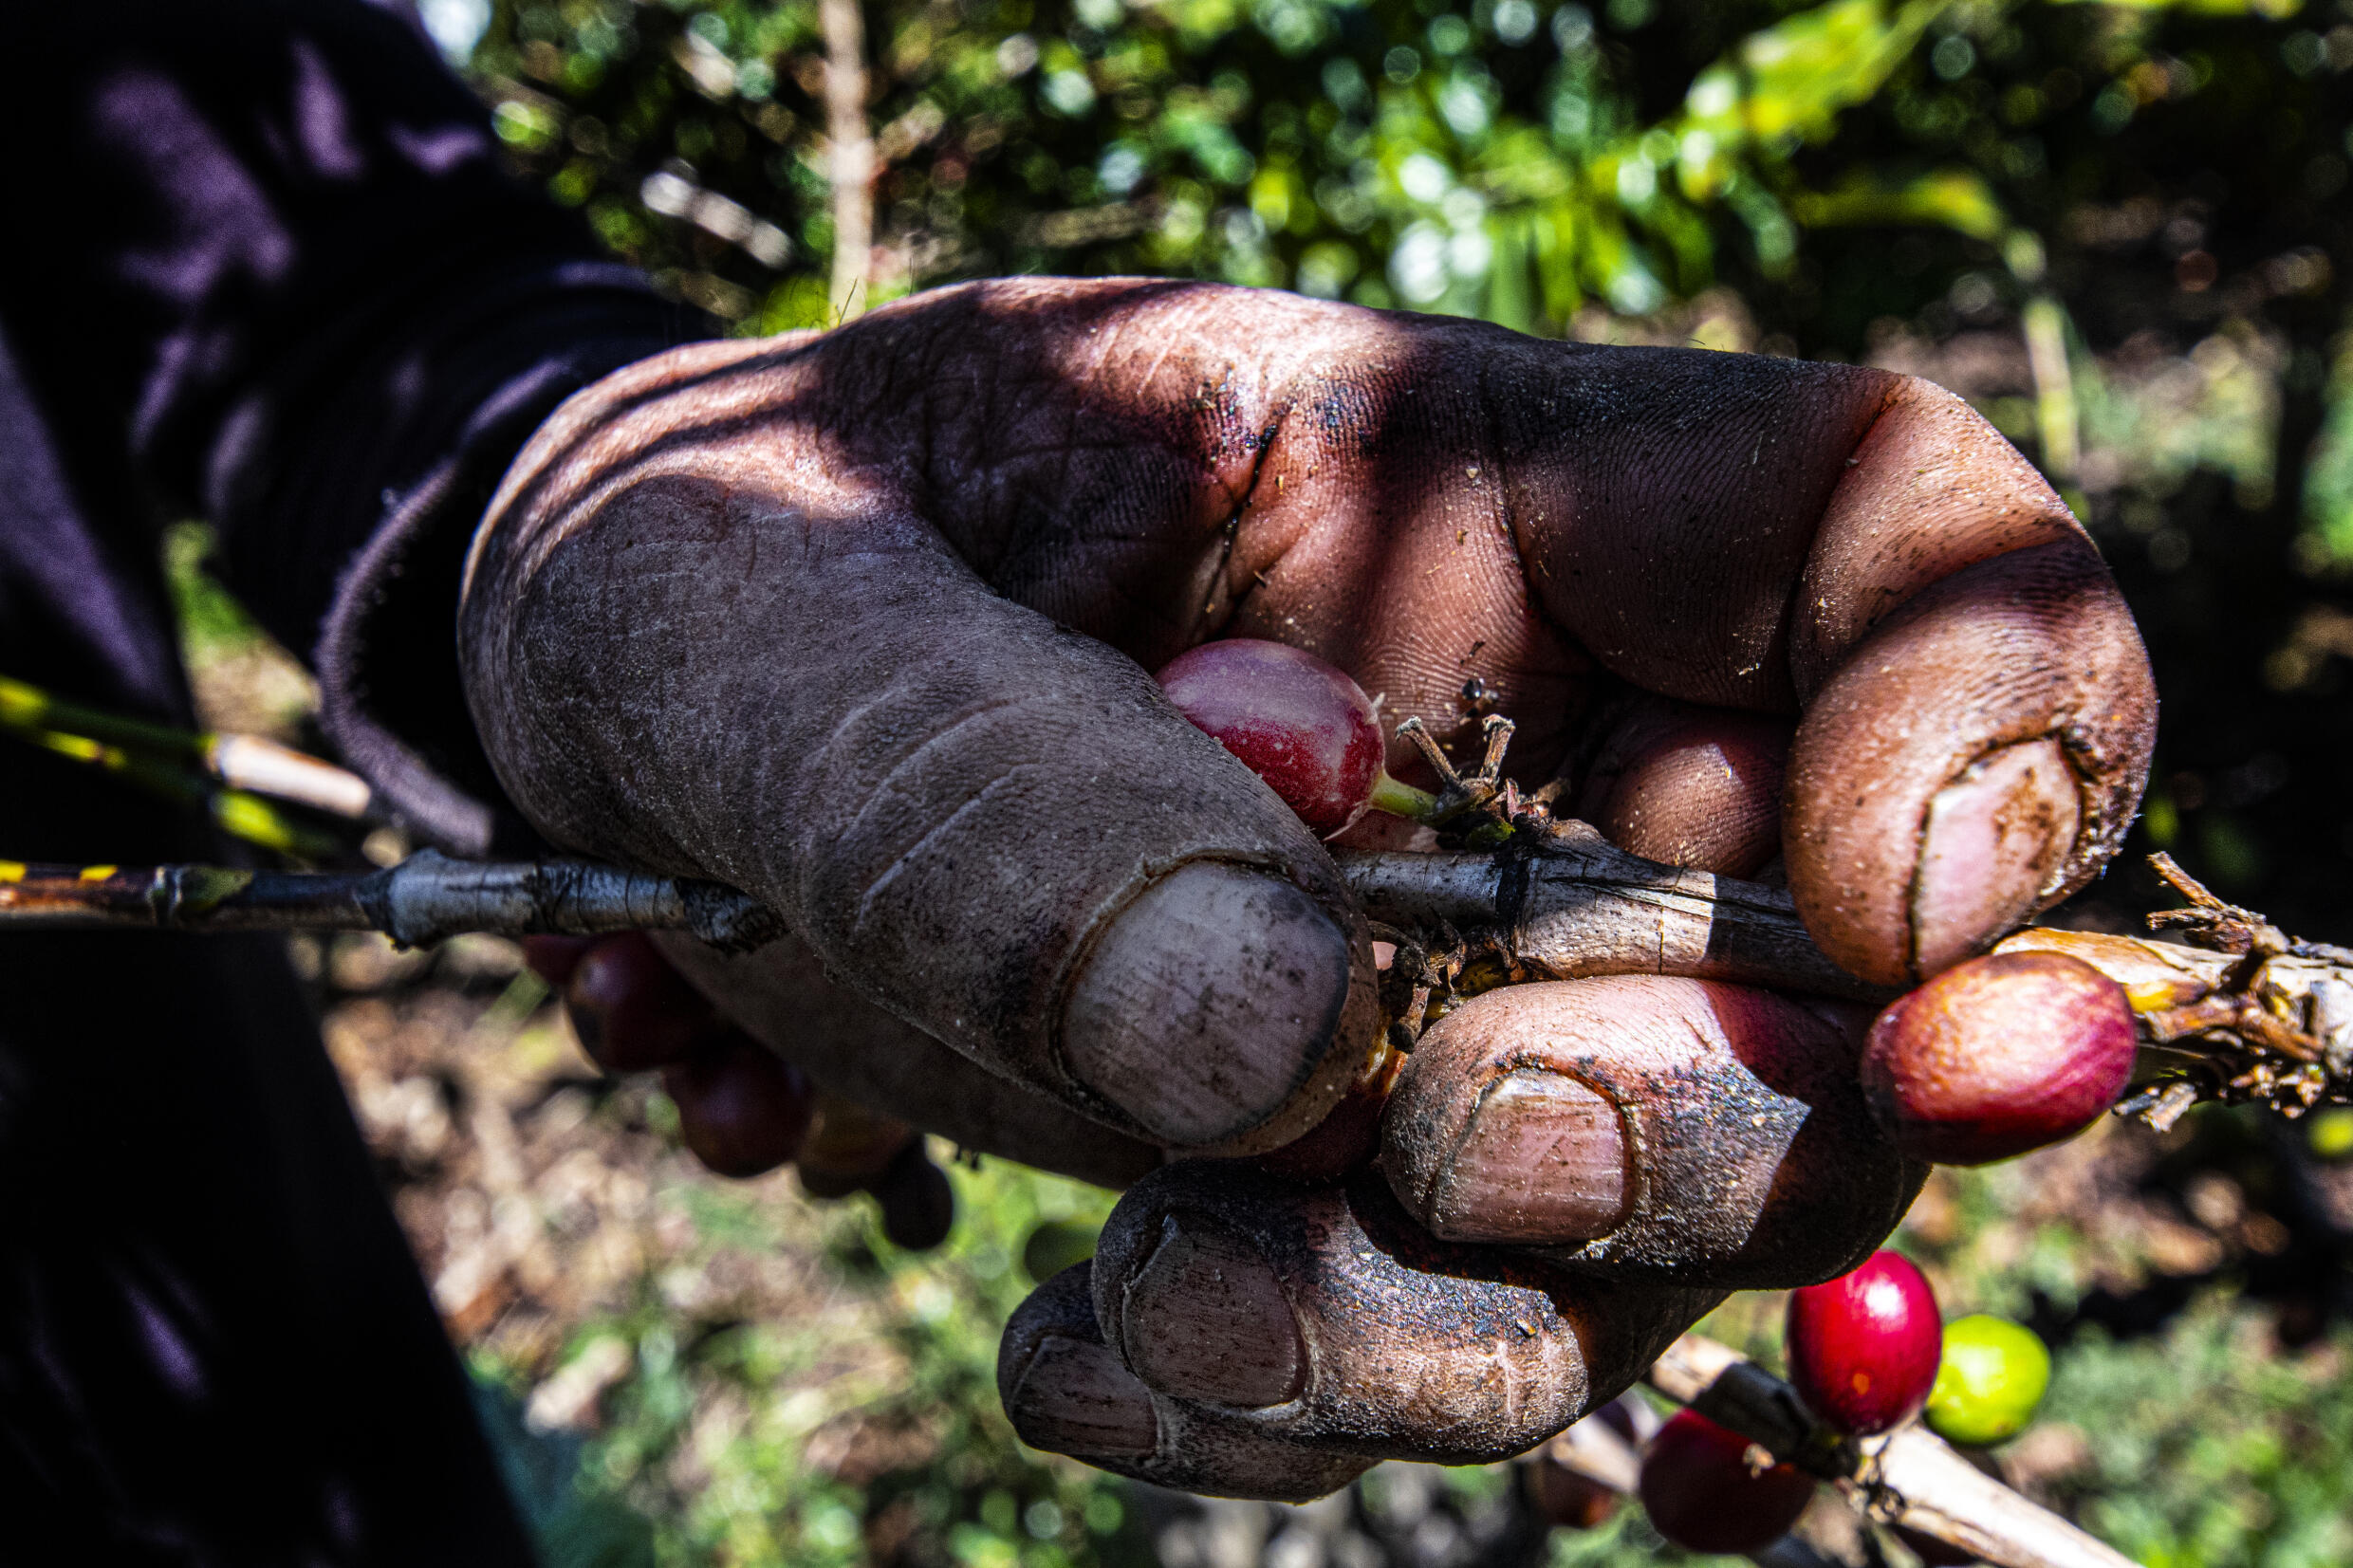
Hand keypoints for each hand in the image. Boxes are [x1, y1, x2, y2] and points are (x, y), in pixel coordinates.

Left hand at [457, 280, 2152, 1495]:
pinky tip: (1082, 1350)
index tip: (1905, 931)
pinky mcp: (1341, 1166)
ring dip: (1426, 1327)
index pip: (1883, 535)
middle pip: (1834, 980)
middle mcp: (1520, 751)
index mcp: (1451, 488)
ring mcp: (1451, 986)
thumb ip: (973, 775)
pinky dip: (1293, 1404)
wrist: (613, 723)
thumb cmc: (704, 567)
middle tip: (1420, 1135)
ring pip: (1651, 1234)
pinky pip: (1447, 1350)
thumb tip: (1265, 1040)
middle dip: (1689, 1119)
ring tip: (1135, 1289)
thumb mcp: (751, 604)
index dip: (2003, 726)